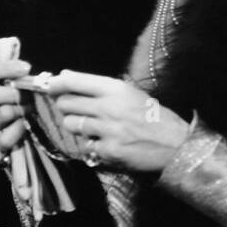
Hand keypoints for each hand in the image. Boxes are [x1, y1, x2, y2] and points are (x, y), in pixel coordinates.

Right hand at [0, 59, 29, 161]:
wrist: (16, 134)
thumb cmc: (15, 102)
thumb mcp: (11, 83)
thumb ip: (9, 68)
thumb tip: (11, 43)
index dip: (4, 68)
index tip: (27, 67)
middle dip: (9, 93)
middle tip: (27, 94)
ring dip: (19, 110)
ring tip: (30, 108)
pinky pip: (3, 139)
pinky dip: (18, 131)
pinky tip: (25, 126)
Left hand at [47, 70, 189, 172]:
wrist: (177, 145)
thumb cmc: (154, 117)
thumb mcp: (131, 93)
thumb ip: (99, 87)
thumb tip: (66, 75)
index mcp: (116, 89)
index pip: (74, 82)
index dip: (56, 84)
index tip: (49, 86)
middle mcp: (109, 107)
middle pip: (66, 104)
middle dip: (66, 107)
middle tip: (75, 110)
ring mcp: (107, 131)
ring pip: (71, 125)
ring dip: (76, 126)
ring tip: (91, 127)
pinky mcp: (108, 151)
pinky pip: (85, 146)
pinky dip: (91, 145)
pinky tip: (105, 143)